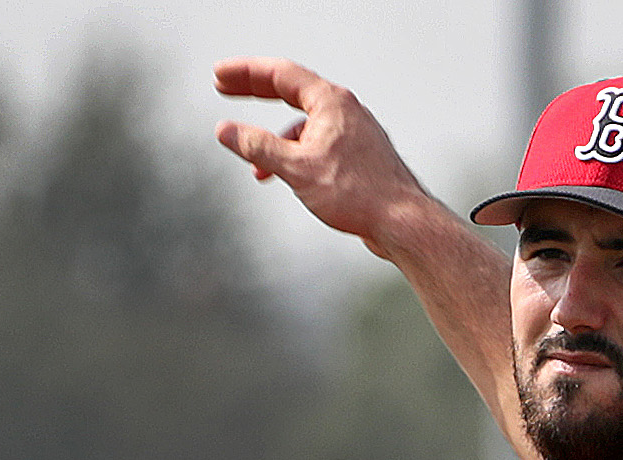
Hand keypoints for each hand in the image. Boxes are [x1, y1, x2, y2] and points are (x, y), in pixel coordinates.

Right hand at [213, 58, 426, 257]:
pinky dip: (300, 159)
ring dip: (278, 143)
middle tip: (226, 90)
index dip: (245, 73)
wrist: (402, 223)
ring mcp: (355, 134)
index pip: (279, 74)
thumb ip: (258, 147)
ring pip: (306, 127)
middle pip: (292, 91)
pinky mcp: (360, 159)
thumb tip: (227, 131)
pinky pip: (321, 147)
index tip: (220, 76)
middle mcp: (345, 111)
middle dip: (256, 93)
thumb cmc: (359, 194)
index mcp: (330, 102)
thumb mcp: (297, 168)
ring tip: (258, 168)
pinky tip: (293, 182)